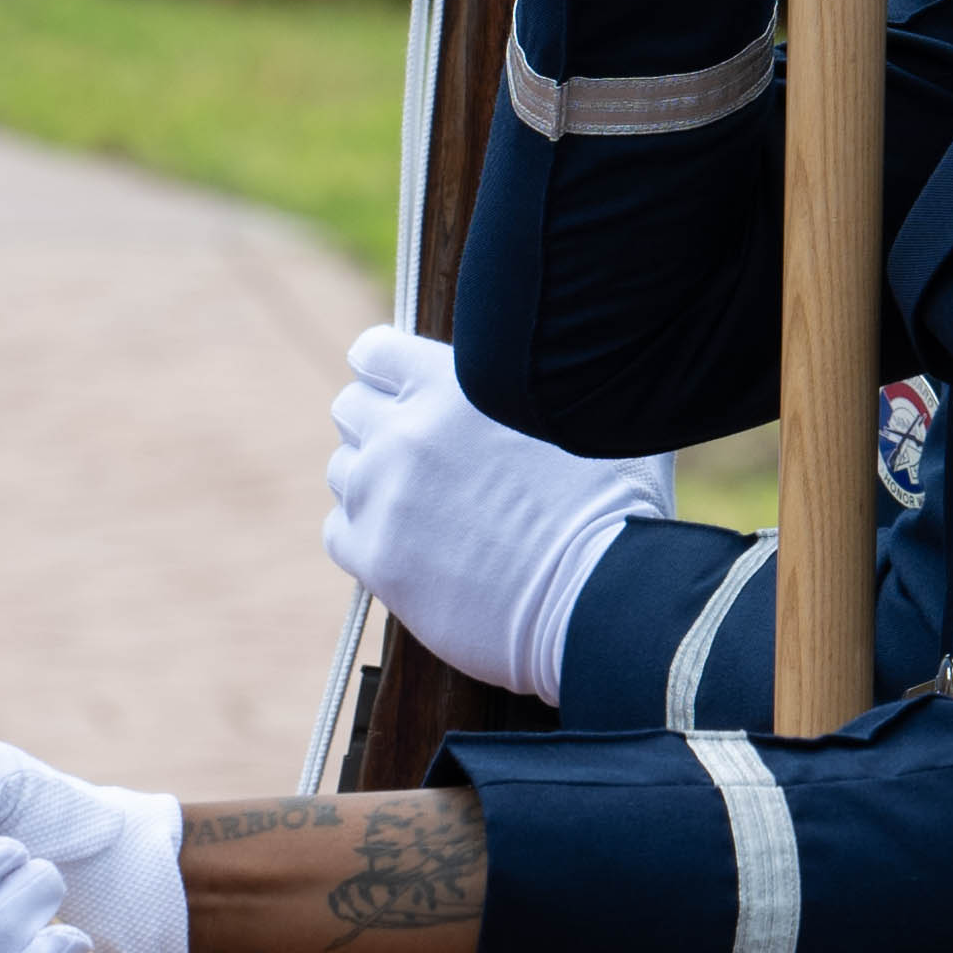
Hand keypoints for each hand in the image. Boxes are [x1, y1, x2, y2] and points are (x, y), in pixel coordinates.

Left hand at [323, 330, 668, 699]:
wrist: (603, 600)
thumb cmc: (614, 508)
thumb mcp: (588, 415)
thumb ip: (548, 382)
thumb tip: (555, 363)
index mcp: (454, 383)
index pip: (374, 352)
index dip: (390, 374)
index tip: (410, 397)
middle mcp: (408, 432)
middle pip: (349, 409)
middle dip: (381, 428)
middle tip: (427, 463)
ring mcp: (386, 497)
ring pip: (344, 472)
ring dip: (376, 485)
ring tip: (430, 513)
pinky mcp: (377, 560)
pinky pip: (338, 533)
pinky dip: (368, 540)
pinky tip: (416, 552)